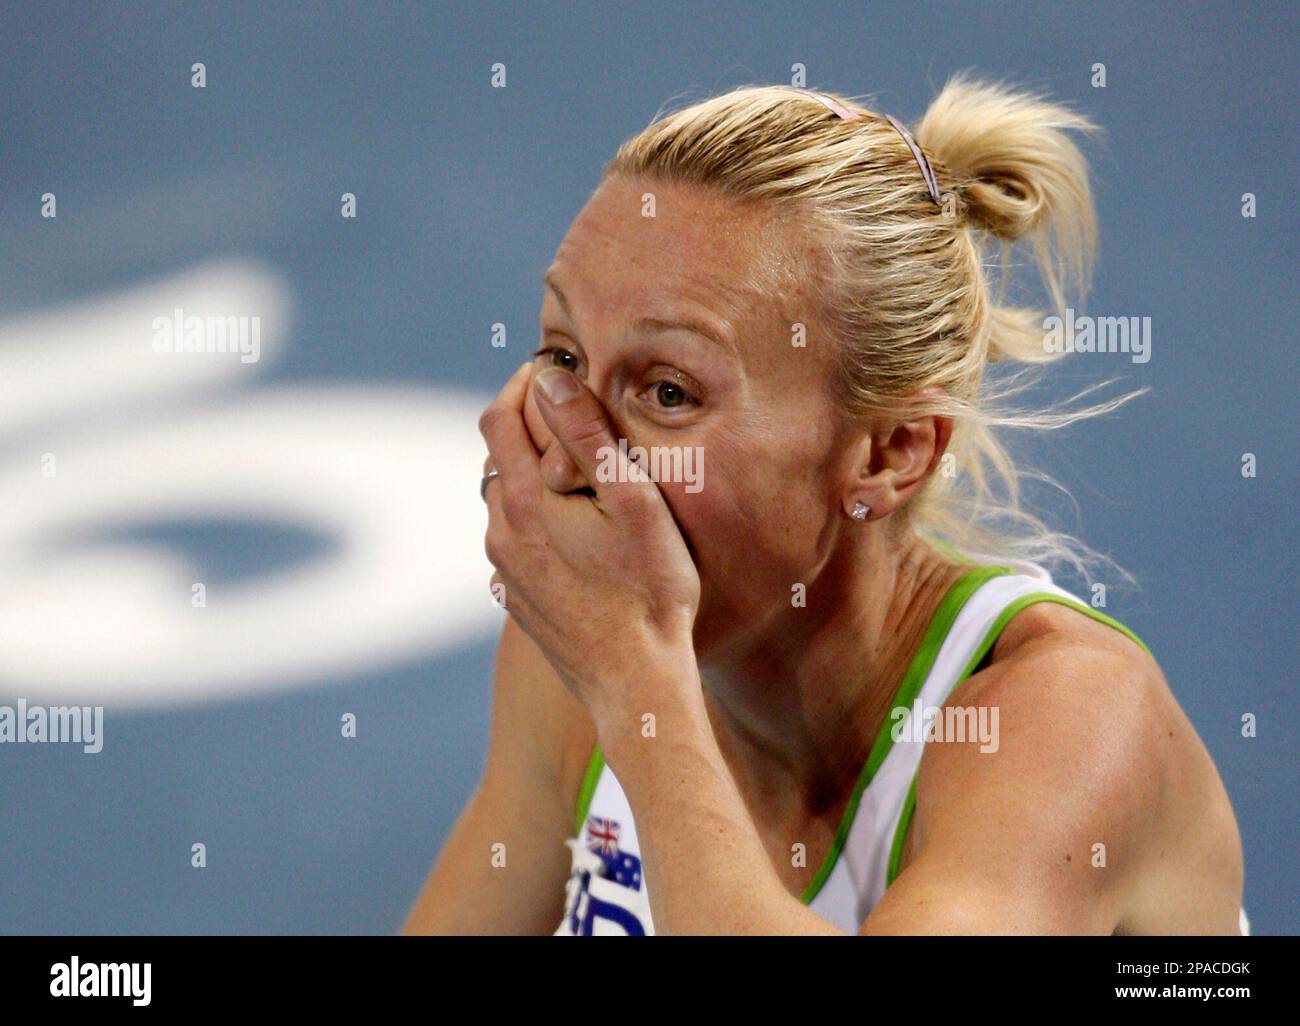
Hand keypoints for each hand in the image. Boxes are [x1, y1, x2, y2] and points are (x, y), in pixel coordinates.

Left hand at [478, 362, 701, 724]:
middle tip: (572, 409)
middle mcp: (501, 535)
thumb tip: (550, 379)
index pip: (500, 417)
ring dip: (532, 472)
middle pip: (497, 457)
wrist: (635, 686)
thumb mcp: (634, 503)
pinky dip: (535, 513)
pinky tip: (577, 524)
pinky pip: (515, 537)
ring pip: (504, 499)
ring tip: (579, 466)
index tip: (555, 369)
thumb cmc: (649, 593)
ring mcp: (505, 571)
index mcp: (522, 505)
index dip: (524, 383)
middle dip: (528, 423)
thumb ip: (589, 435)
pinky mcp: (517, 598)